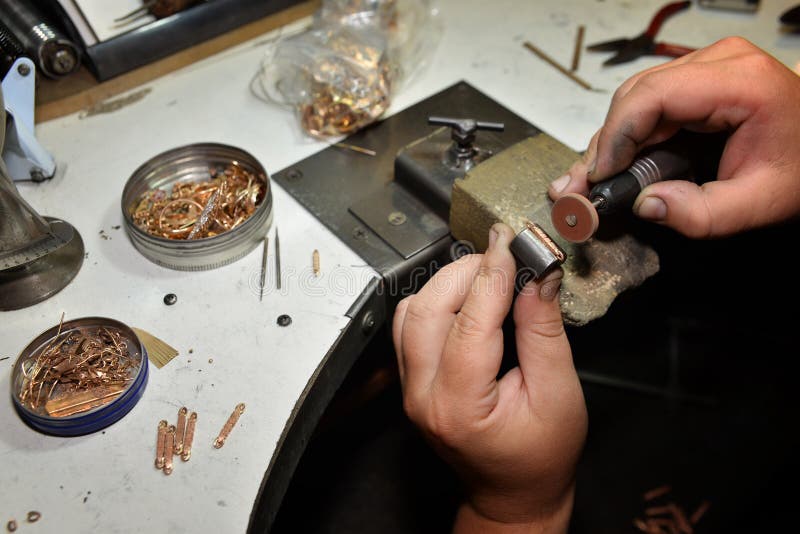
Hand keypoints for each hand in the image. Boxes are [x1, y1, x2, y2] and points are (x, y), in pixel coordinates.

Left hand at [392, 223, 586, 532]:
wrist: (513, 492)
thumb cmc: (540, 456)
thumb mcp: (558, 393)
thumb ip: (543, 331)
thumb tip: (538, 276)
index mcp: (460, 406)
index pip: (469, 323)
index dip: (492, 275)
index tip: (511, 242)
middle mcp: (423, 396)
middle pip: (427, 309)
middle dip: (467, 272)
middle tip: (506, 255)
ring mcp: (410, 388)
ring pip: (411, 312)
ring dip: (447, 283)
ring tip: (490, 275)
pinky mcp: (410, 379)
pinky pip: (410, 325)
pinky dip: (435, 299)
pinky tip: (467, 296)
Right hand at [549, 37, 799, 238]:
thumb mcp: (759, 204)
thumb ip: (701, 214)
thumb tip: (644, 205)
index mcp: (741, 83)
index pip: (654, 96)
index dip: (617, 135)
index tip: (599, 175)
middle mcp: (721, 62)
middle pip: (637, 95)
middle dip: (606, 142)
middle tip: (581, 185)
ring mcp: (708, 65)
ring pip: (637, 97)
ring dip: (613, 140)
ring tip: (593, 178)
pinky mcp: (699, 78)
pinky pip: (650, 101)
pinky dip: (629, 134)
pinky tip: (615, 163)